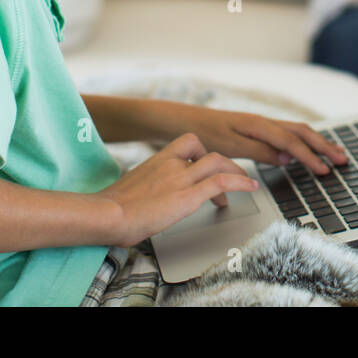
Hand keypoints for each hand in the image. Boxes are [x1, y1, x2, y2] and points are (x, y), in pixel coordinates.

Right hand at [98, 132, 260, 245]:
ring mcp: (180, 178)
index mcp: (157, 160)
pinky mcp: (187, 196)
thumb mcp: (131, 190)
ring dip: (236, 172)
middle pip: (206, 151)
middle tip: (232, 178)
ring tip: (247, 184)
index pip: (187, 143)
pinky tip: (250, 188)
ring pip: (218, 162)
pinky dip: (240, 183)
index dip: (202, 153)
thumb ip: (147, 188)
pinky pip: (221, 182)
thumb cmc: (111, 209)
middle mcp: (171, 164)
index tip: (208, 167)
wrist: (106, 215)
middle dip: (224, 163)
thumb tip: (149, 200)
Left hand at [175, 105, 348, 177]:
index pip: (293, 142)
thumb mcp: (230, 146)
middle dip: (324, 146)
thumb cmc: (205, 133)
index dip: (310, 157)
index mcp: (260, 125)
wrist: (186, 122)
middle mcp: (265, 121)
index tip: (324, 171)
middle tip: (343, 160)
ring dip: (317, 142)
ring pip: (298, 131)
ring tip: (334, 152)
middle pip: (302, 132)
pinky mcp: (259, 129)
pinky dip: (304, 140)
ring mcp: (263, 124)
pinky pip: (289, 133)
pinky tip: (308, 148)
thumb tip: (288, 156)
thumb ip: (260, 150)